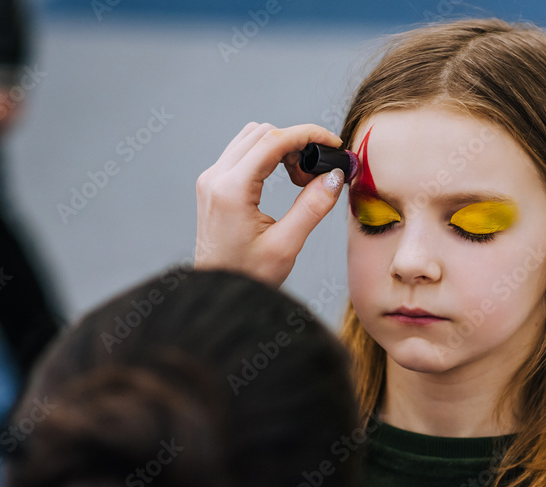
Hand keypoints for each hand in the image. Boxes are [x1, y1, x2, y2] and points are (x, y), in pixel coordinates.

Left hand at [195, 122, 345, 286]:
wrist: (219, 294)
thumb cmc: (248, 276)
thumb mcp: (286, 245)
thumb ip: (312, 207)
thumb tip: (335, 177)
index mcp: (231, 190)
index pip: (272, 141)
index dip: (307, 135)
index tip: (332, 143)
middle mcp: (215, 178)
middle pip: (261, 133)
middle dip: (295, 142)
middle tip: (316, 173)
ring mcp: (211, 179)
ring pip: (250, 137)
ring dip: (281, 146)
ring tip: (301, 178)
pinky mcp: (212, 184)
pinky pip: (241, 152)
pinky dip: (266, 155)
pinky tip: (283, 177)